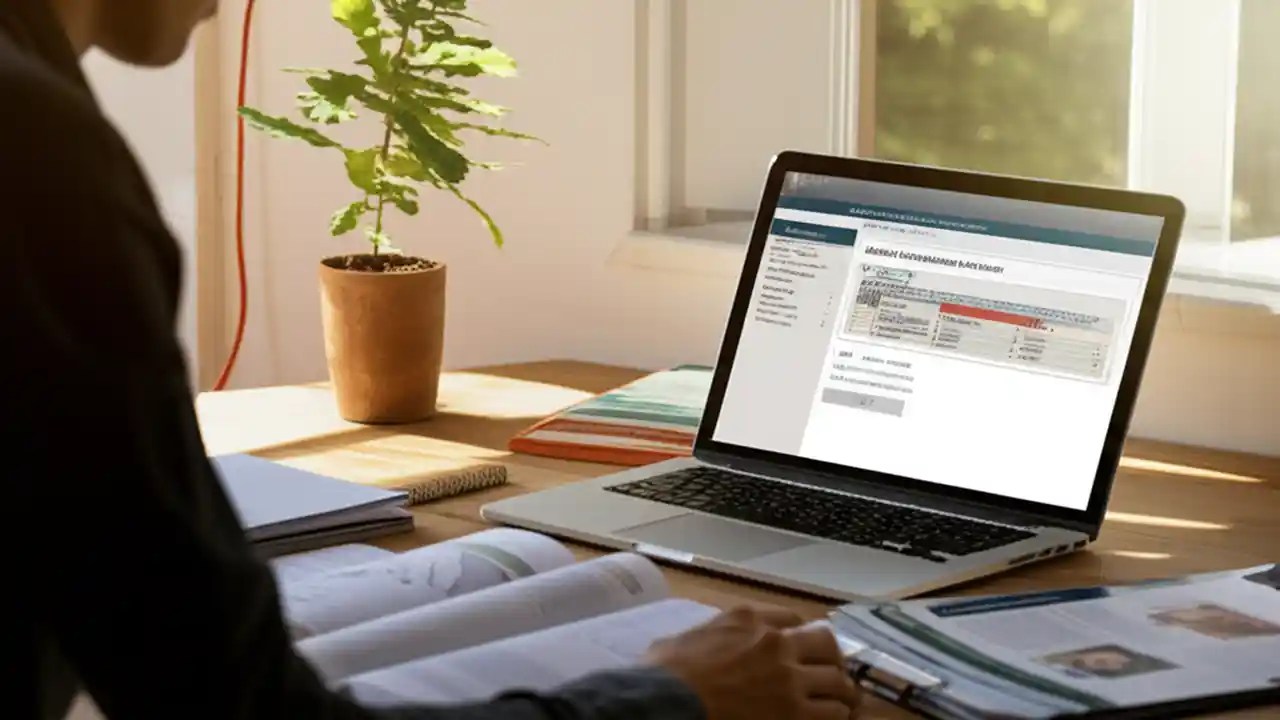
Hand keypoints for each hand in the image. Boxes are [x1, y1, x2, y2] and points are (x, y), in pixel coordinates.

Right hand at [647, 605, 860, 719]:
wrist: (669, 702)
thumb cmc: (666, 674)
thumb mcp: (687, 637)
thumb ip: (712, 633)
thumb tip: (707, 644)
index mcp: (748, 619)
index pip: (791, 618)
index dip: (799, 634)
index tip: (800, 647)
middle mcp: (776, 643)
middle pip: (825, 643)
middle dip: (830, 658)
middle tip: (828, 672)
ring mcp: (789, 680)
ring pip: (837, 682)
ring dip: (836, 692)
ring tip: (834, 702)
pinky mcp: (795, 714)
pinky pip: (834, 713)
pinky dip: (833, 716)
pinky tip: (825, 718)